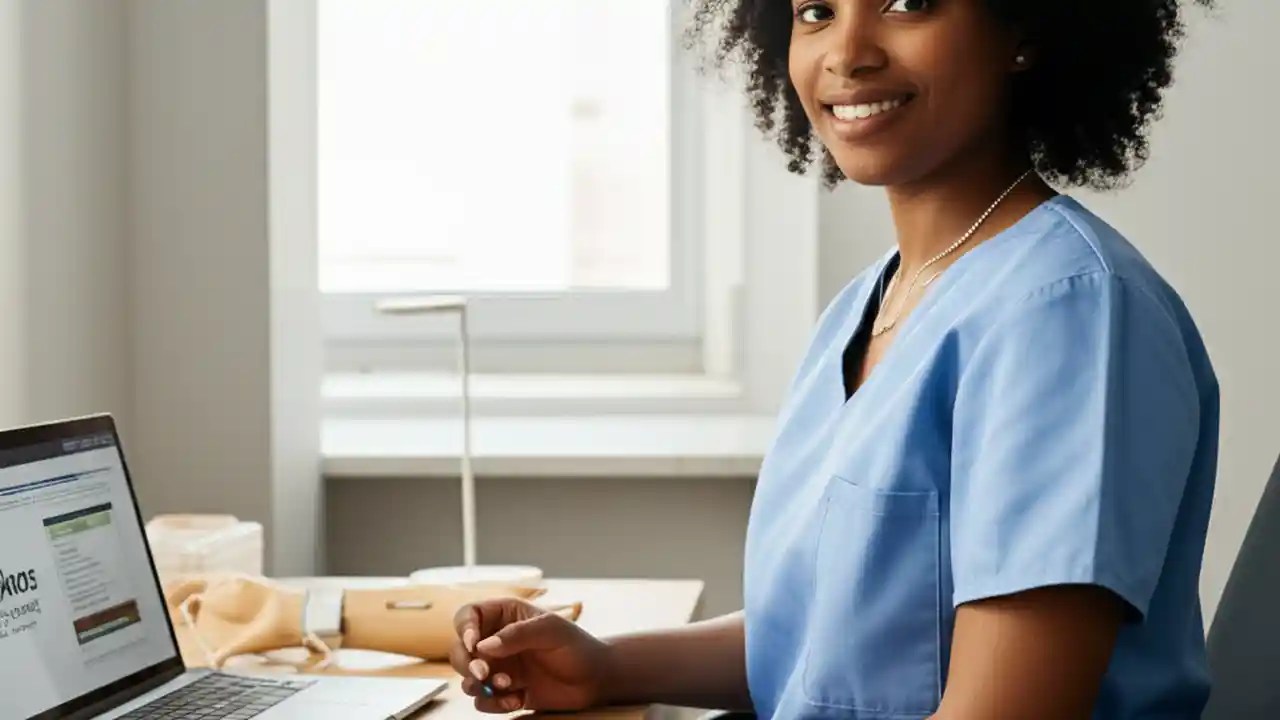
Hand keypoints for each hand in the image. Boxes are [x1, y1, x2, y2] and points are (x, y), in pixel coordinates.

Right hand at [451, 598, 611, 713]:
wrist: (596, 678)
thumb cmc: (576, 645)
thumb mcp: (550, 631)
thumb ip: (516, 635)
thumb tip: (483, 647)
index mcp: (505, 616)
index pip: (468, 616)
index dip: (464, 629)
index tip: (474, 644)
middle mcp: (497, 641)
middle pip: (460, 650)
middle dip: (466, 663)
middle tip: (483, 673)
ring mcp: (500, 668)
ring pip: (467, 678)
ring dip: (478, 685)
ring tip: (506, 685)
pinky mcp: (506, 692)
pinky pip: (484, 702)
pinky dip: (493, 703)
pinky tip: (516, 699)